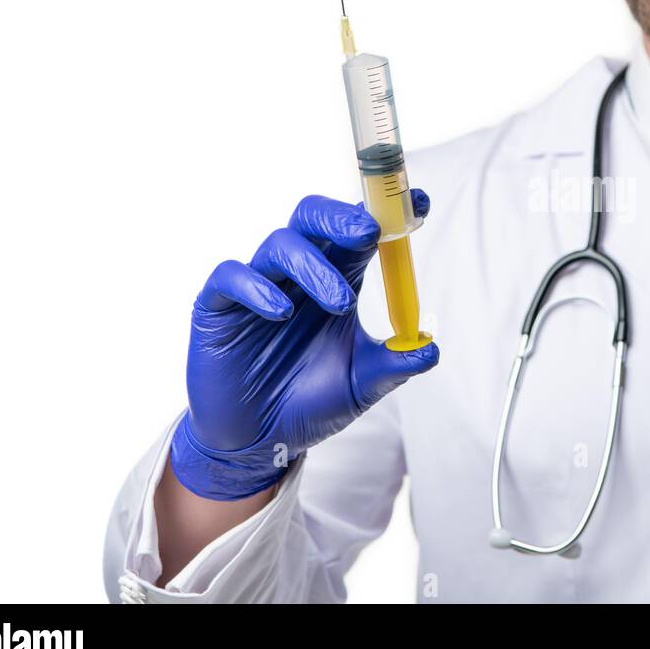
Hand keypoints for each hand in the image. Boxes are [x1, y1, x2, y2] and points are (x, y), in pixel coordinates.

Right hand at [169, 191, 438, 500]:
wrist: (257, 444)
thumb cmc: (309, 404)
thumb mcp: (361, 386)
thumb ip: (394, 364)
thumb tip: (431, 347)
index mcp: (336, 279)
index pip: (359, 231)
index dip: (385, 212)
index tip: (419, 204)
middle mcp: (297, 273)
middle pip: (313, 217)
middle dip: (341, 216)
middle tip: (369, 231)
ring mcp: (258, 285)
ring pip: (279, 244)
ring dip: (313, 266)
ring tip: (341, 303)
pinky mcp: (218, 306)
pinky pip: (231, 277)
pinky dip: (257, 288)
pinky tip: (281, 313)